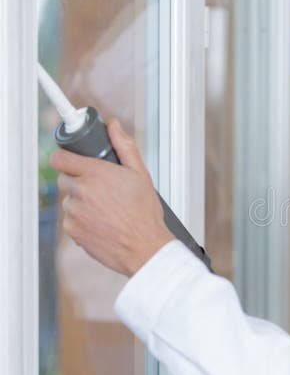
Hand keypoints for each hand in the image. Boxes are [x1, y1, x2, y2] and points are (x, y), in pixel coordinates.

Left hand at [50, 119, 174, 276]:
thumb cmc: (145, 213)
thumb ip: (124, 147)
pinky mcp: (72, 230)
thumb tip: (113, 127)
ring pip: (69, 200)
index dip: (65, 157)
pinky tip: (101, 223)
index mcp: (96, 173)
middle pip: (64, 178)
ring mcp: (74, 212)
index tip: (71, 159)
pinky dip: (82, 220)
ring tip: (106, 210)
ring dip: (82, 202)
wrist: (144, 247)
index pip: (59, 157)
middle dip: (79, 180)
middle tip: (100, 188)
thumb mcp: (140, 175)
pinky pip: (71, 220)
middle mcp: (81, 191)